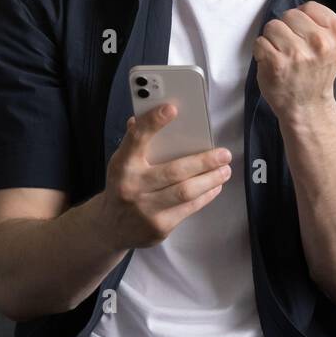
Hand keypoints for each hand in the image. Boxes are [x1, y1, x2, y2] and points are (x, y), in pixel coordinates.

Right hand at [97, 104, 233, 251]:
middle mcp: (132, 186)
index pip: (136, 138)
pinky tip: (214, 186)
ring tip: (225, 170)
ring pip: (186, 191)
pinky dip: (206, 195)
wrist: (110, 228)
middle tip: (223, 154)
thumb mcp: (122, 162)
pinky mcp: (159, 227)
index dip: (153, 122)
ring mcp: (145, 209)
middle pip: (174, 171)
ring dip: (210, 179)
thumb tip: (156, 110)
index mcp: (122, 164)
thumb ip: (137, 140)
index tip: (172, 108)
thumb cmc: (123, 185)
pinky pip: (189, 208)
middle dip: (204, 161)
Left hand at [253, 0, 335, 121]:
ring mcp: (298, 53)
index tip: (304, 36)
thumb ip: (323, 24)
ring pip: (272, 25)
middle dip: (286, 28)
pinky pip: (260, 41)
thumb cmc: (317, 73)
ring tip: (282, 55)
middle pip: (289, 14)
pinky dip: (261, 52)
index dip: (302, 20)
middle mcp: (321, 43)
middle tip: (292, 48)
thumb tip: (300, 8)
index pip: (309, 7)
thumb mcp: (334, 46)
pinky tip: (272, 63)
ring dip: (272, 39)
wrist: (307, 107)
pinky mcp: (277, 63)